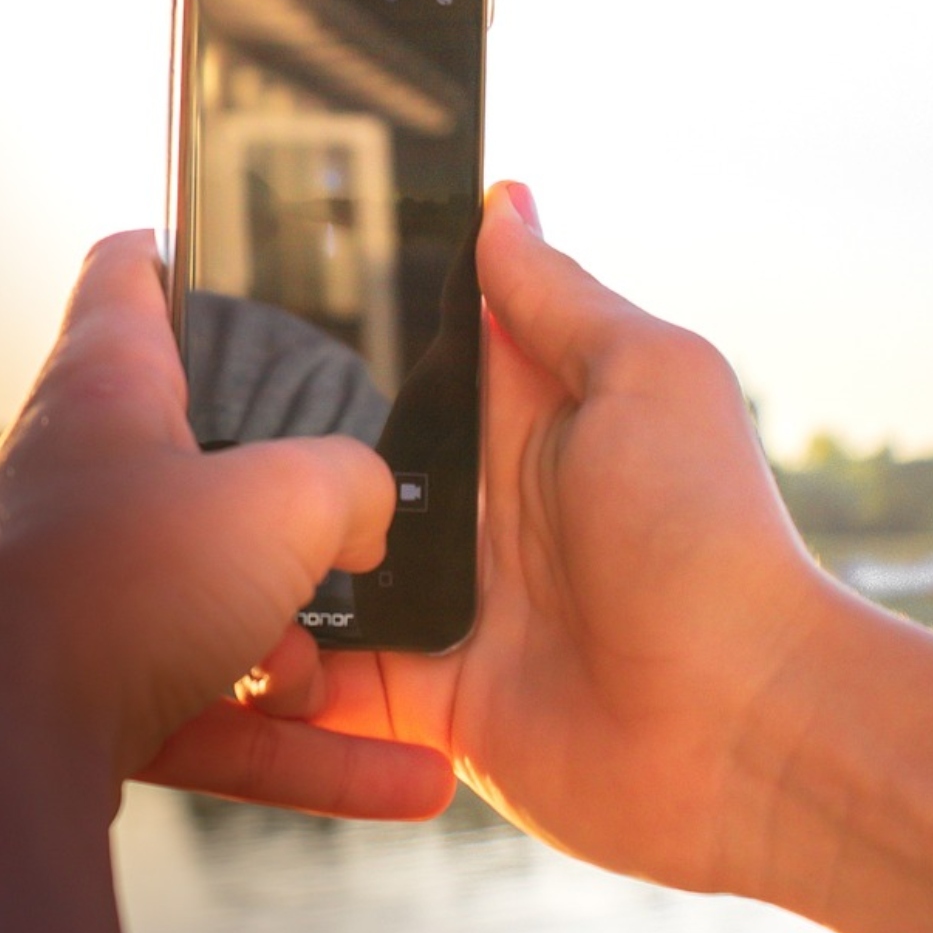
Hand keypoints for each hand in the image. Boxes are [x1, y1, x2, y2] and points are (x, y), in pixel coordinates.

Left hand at [0, 231, 450, 932]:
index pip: (130, 276)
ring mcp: (77, 590)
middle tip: (353, 541)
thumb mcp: (277, 504)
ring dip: (299, 657)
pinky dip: (296, 748)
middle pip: (200, 464)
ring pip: (213, 605)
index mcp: (105, 387)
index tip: (230, 250)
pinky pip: (211, 713)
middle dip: (290, 517)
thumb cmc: (108, 589)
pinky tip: (399, 780)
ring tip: (344, 694)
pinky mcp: (82, 692)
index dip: (183, 250)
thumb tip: (363, 513)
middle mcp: (80, 480)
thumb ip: (348, 484)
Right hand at [247, 182, 832, 888]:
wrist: (739, 732)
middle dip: (274, 450)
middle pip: (338, 464)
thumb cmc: (708, 540)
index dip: (346, 327)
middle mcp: (475, 509)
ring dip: (263, 561)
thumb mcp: (645, 379)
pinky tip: (237, 642)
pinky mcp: (425, 694)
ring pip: (313, 568)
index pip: (415, 355)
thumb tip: (505, 200)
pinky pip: (324, 680)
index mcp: (520, 422)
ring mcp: (447, 603)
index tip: (257, 287)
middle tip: (192, 429)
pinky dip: (281, 670)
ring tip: (196, 539)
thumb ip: (558, 298)